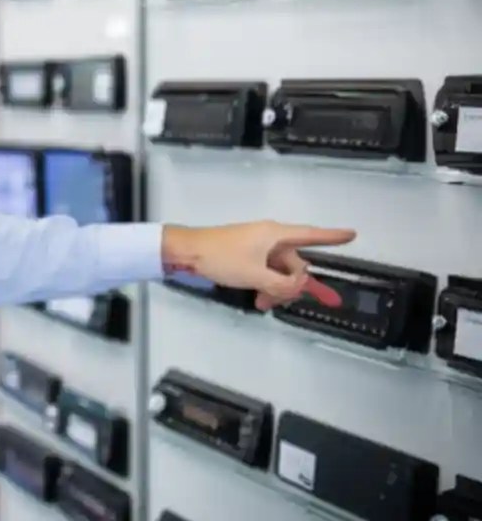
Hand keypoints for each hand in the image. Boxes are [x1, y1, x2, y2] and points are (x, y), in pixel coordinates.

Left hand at [161, 221, 356, 310]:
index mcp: (276, 235)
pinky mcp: (247, 255)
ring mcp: (258, 247)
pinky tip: (259, 299)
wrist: (187, 251)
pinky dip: (265, 285)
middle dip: (294, 285)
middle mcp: (270, 238)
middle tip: (284, 302)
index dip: (333, 237)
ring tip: (264, 304)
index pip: (312, 235)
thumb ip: (281, 285)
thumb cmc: (220, 256)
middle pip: (295, 263)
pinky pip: (266, 271)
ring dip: (277, 289)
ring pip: (279, 271)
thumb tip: (296, 287)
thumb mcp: (255, 275)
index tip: (352, 235)